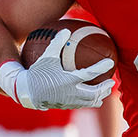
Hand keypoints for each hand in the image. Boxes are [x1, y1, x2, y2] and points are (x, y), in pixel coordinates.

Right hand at [0, 28, 114, 110]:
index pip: (90, 73)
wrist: (26, 92)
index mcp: (68, 80)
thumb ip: (57, 43)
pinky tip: (90, 97)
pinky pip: (82, 105)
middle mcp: (71, 93)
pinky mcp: (66, 106)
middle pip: (94, 93)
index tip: (111, 62)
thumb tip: (66, 30)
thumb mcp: (46, 57)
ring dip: (99, 97)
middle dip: (104, 89)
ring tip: (104, 93)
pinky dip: (89, 101)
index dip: (101, 67)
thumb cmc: (37, 73)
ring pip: (89, 102)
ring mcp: (69, 101)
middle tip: (111, 82)